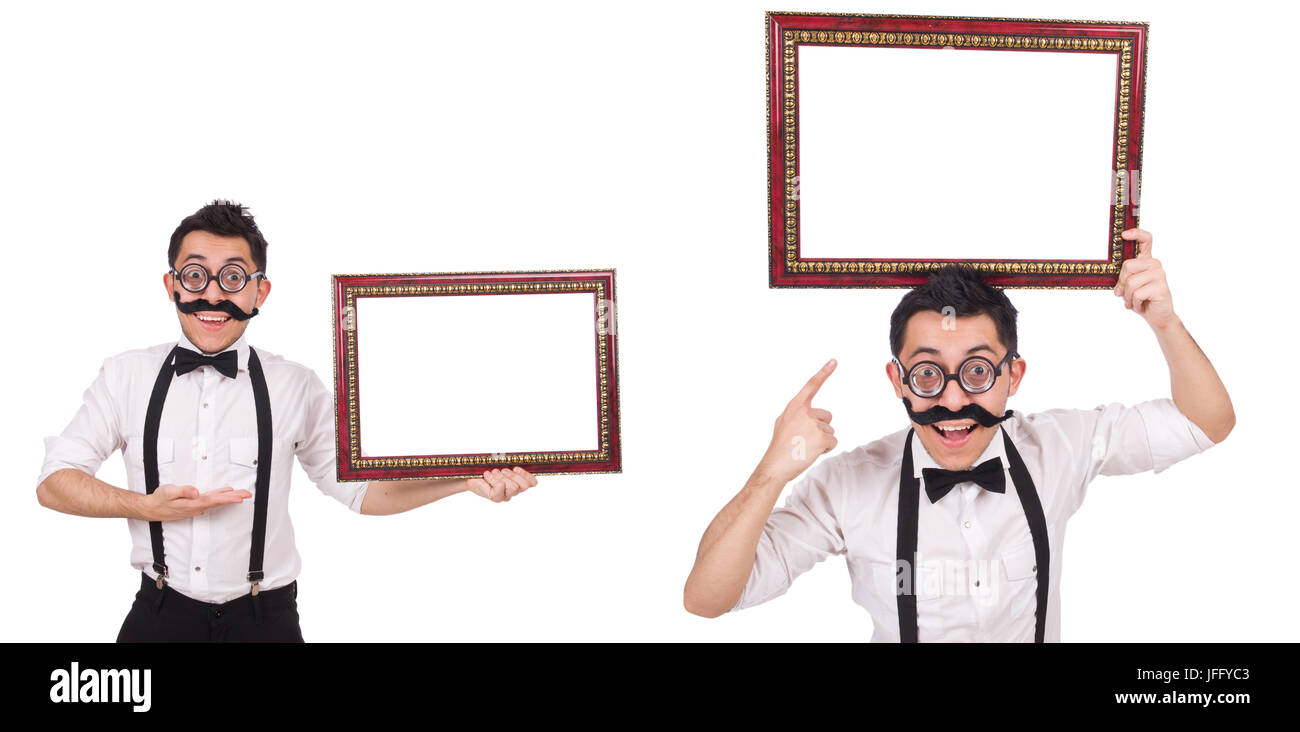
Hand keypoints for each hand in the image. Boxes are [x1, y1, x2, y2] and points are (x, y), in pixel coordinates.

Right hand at [145, 484, 250, 520]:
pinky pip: (210, 500)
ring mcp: (195, 506)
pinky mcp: (193, 504)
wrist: (151, 509)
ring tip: (241, 494)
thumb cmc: (159, 500)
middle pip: (218, 501)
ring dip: (229, 497)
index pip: (214, 500)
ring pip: (215, 501)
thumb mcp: (168, 492)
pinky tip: (224, 492)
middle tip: (248, 494)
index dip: (228, 499)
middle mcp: (196, 506)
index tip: (239, 498)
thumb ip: (183, 491)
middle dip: (234, 498)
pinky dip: (219, 496)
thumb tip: (196, 492)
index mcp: (192, 503)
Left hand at [467, 467, 537, 502]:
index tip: (516, 467)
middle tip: (504, 469)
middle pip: (524, 486)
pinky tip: (487, 475)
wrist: (470, 475)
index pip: (533, 482)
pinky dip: (492, 479)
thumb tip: (515, 456)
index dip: (527, 475)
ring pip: (513, 487)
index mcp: (519, 481)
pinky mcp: (496, 497)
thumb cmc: (488, 467)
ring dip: (502, 477)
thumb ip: (511, 461)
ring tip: (493, 471)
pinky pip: (499, 489)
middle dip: (514, 475)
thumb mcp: (502, 462)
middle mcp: (514, 490)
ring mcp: (506, 495)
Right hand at [759, 359, 837, 484]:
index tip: (834, 361)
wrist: (775, 466)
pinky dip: (826, 449)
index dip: (823, 373)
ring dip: (822, 441)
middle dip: (821, 429)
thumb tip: (809, 415)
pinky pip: (833, 442)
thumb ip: (796, 415)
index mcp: (794, 407)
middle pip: (827, 417)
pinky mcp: (821, 438)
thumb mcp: (783, 423)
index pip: (811, 386)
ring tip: (805, 448)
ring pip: (830, 431)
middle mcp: (805, 412)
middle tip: (804, 440)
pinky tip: (811, 453)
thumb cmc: (779, 447)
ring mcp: (813, 424)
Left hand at [1114, 228, 1176, 329]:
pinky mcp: (1161, 286)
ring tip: (1133, 301)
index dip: (1136, 234)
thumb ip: (1123, 280)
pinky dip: (1134, 303)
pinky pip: (1137, 293)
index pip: (1145, 240)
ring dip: (1127, 296)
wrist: (1157, 316)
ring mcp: (1160, 274)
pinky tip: (1140, 305)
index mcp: (1146, 261)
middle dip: (1122, 283)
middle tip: (1125, 294)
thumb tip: (1117, 287)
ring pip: (1131, 282)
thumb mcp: (1128, 287)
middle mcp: (1155, 264)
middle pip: (1128, 265)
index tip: (1123, 234)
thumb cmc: (1141, 299)